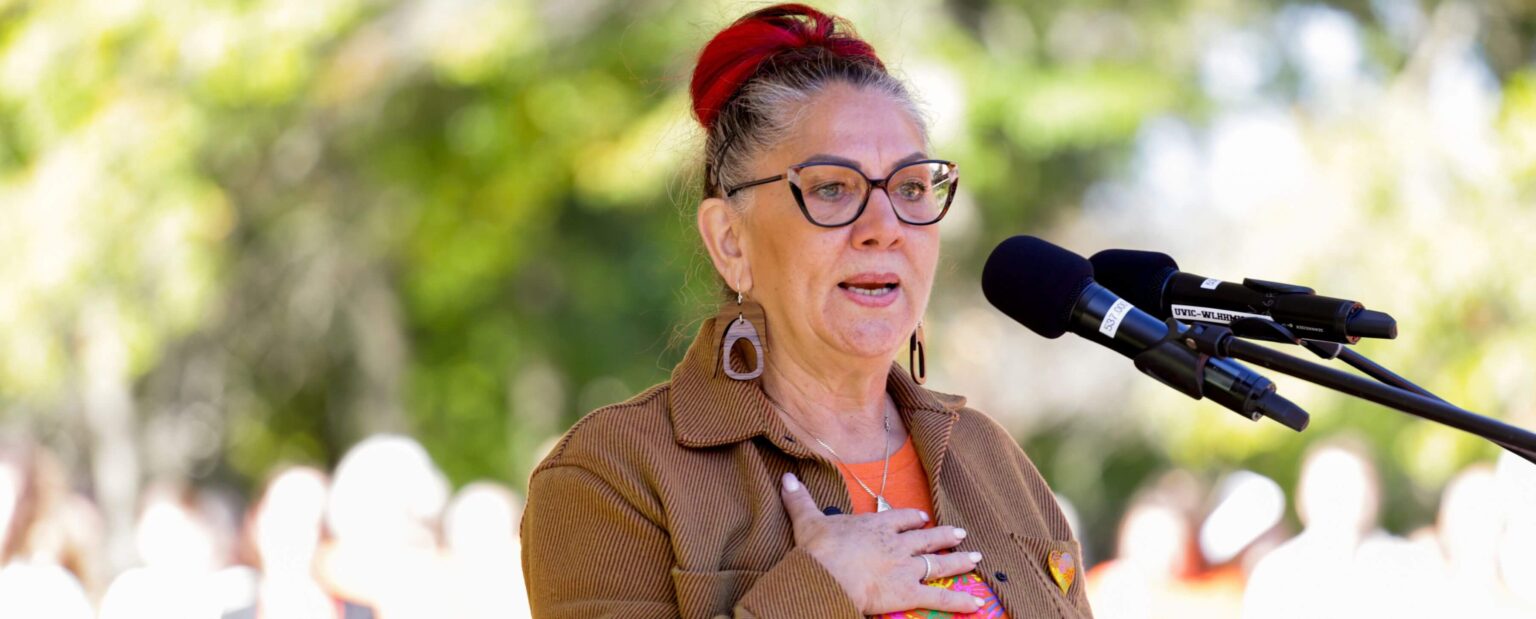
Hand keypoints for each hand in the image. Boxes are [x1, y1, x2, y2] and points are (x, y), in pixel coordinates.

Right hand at [779, 472, 984, 614]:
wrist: (825, 573)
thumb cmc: (817, 548)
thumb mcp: (806, 520)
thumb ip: (800, 499)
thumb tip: (787, 478)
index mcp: (876, 526)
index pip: (902, 519)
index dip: (915, 519)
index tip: (924, 518)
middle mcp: (897, 544)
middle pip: (927, 538)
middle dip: (945, 536)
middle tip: (962, 534)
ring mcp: (906, 568)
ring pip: (939, 563)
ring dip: (959, 561)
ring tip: (975, 558)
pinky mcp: (909, 592)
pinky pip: (940, 598)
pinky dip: (959, 601)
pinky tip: (976, 604)